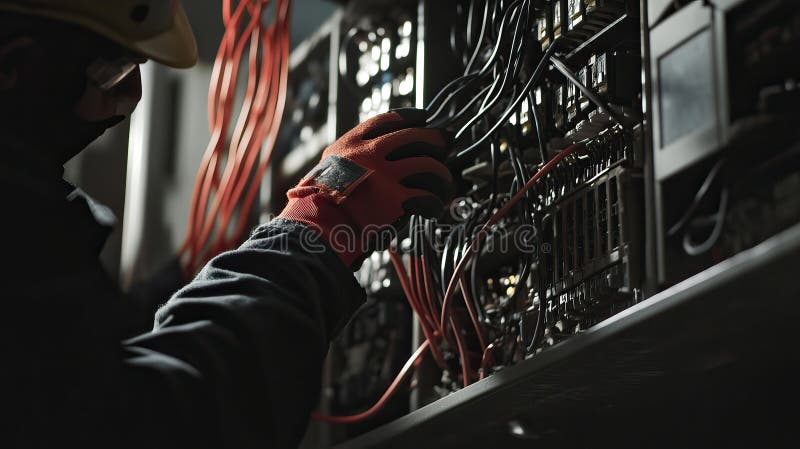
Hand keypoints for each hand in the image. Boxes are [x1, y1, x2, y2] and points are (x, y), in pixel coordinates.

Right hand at [279, 108, 453, 267]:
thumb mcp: (326, 169)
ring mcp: (384, 176)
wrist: (315, 228)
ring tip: (445, 184)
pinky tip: (435, 208)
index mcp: (351, 144)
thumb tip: (373, 158)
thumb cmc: (317, 204)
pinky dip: (436, 203)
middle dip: (436, 140)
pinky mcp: (396, 200)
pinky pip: (428, 196)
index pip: (388, 120)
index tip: (424, 118)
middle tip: (445, 145)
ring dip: (442, 175)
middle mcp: (370, 154)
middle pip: (415, 137)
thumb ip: (349, 160)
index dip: (411, 117)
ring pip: (428, 166)